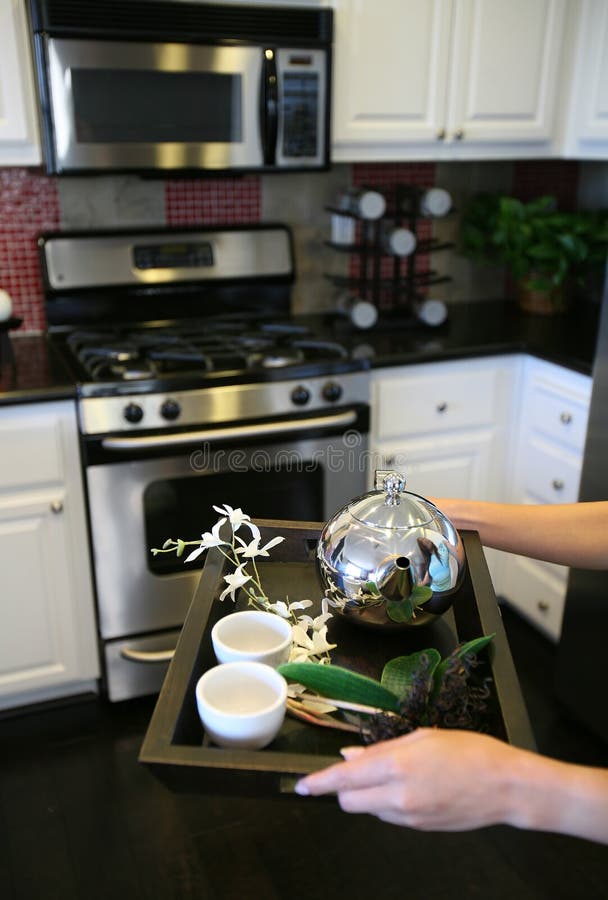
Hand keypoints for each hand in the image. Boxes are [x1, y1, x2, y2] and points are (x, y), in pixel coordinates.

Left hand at [295, 728, 519, 829]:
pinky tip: (409, 787)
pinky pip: (389, 817)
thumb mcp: (423, 738)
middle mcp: (398, 797)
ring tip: (395, 773)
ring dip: (367, 795)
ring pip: (368, 810)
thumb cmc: (469, 751)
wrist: (506, 787)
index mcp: (397, 767)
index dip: (319, 783)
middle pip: (349, 802)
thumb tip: (351, 756)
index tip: (302, 785)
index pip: (345, 779)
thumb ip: (382, 749)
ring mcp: (408, 818)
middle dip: (344, 788)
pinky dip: (387, 803)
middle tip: (357, 770)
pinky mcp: (419, 830)